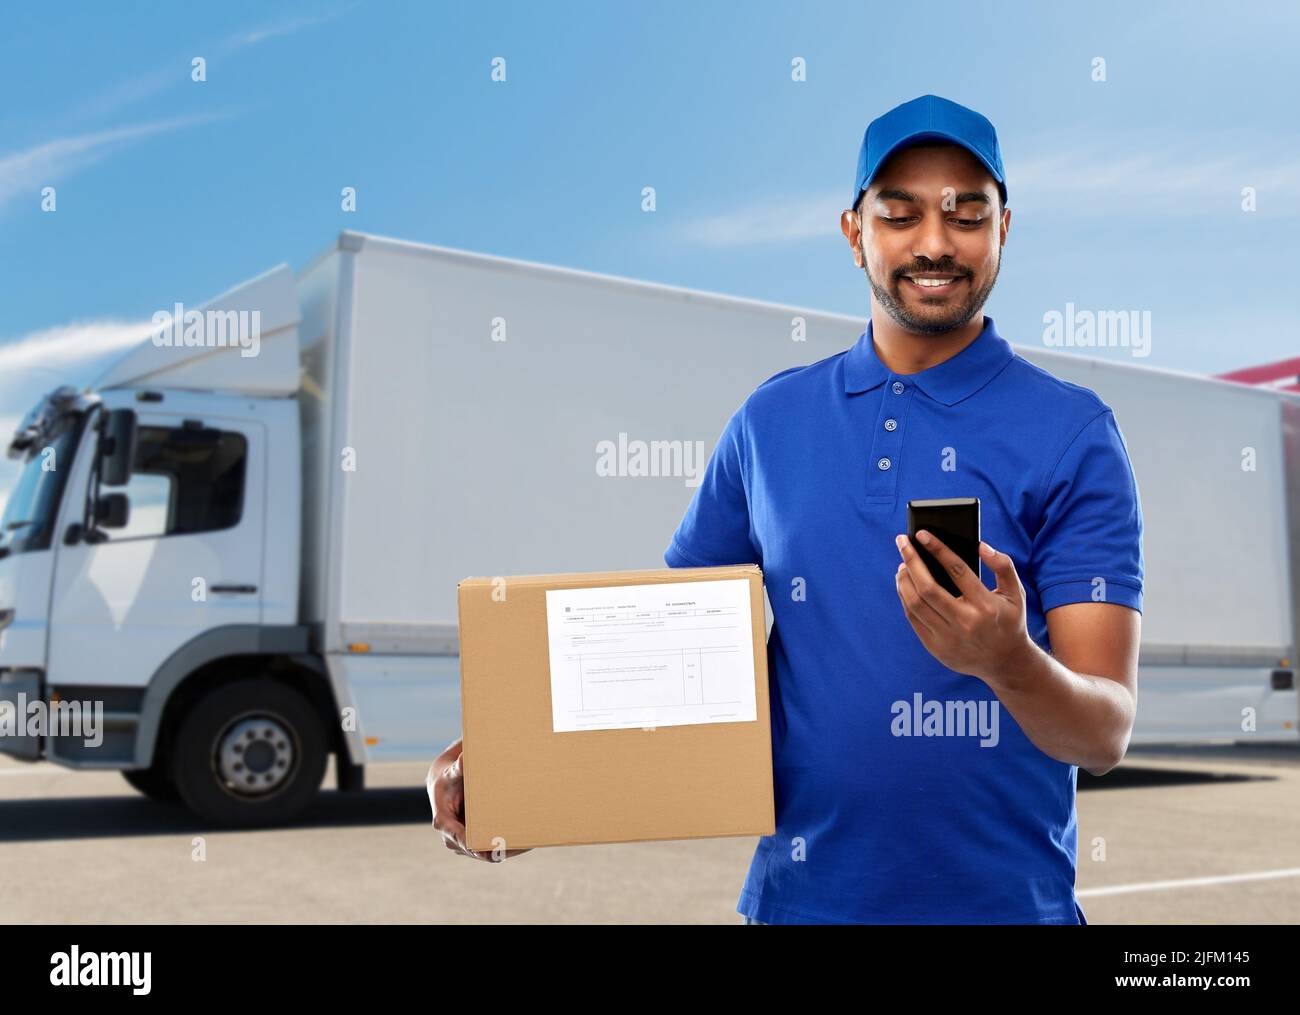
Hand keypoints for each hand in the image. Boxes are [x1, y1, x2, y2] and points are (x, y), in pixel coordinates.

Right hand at [426, 737, 531, 861]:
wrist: (445, 785)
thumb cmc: (448, 778)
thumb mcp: (451, 772)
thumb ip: (458, 768)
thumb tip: (464, 759)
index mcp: (444, 822)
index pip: (462, 839)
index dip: (479, 847)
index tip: (497, 849)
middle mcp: (452, 837)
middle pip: (479, 851)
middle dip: (501, 849)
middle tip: (525, 844)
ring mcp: (463, 843)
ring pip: (487, 854)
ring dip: (507, 849)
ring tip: (530, 842)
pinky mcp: (474, 842)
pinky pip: (491, 849)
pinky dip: (507, 845)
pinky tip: (526, 840)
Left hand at [894, 530, 1031, 686]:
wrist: (1006, 664)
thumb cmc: (1009, 621)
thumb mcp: (1016, 593)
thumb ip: (1003, 566)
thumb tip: (981, 545)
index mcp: (985, 605)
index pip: (956, 570)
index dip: (937, 549)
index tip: (921, 533)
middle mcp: (965, 622)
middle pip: (927, 587)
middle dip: (911, 560)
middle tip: (902, 542)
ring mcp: (948, 638)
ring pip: (914, 603)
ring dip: (904, 579)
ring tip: (902, 564)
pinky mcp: (936, 648)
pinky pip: (913, 618)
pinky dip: (905, 598)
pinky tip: (905, 584)